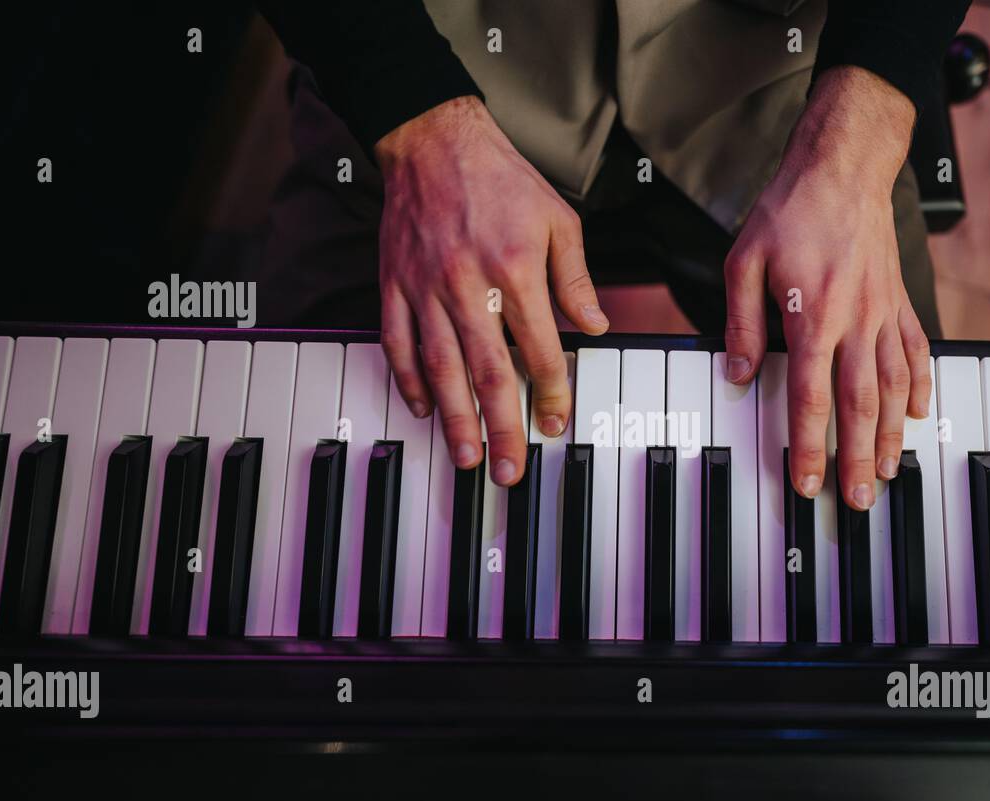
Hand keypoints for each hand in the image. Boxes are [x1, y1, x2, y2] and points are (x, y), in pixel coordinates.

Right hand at [374, 96, 607, 485]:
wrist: (433, 140)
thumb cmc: (500, 179)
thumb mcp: (557, 218)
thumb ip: (575, 277)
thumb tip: (594, 326)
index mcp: (516, 268)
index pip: (538, 348)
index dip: (550, 391)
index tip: (556, 422)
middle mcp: (469, 283)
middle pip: (488, 371)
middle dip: (501, 427)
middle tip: (509, 471)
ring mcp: (426, 287)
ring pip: (440, 367)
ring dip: (455, 419)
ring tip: (467, 457)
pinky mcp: (394, 284)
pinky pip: (397, 343)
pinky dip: (408, 379)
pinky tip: (422, 409)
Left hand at [723, 67, 931, 510]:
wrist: (844, 165)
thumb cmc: (792, 210)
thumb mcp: (744, 259)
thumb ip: (742, 321)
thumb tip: (740, 372)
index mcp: (814, 314)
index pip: (812, 396)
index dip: (810, 445)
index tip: (807, 481)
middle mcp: (856, 319)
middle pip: (861, 404)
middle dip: (859, 458)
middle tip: (861, 500)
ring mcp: (884, 312)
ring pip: (895, 386)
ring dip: (891, 435)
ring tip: (888, 472)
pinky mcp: (899, 299)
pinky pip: (916, 350)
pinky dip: (920, 386)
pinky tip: (918, 415)